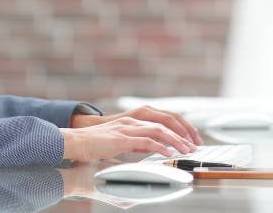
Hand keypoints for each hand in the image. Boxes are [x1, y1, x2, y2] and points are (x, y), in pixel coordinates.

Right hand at [71, 105, 202, 144]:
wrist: (77, 141)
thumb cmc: (96, 143)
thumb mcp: (122, 141)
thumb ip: (137, 142)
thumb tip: (152, 148)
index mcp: (134, 118)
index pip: (164, 118)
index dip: (180, 127)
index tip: (191, 138)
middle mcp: (133, 119)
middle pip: (166, 121)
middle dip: (184, 133)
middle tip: (195, 145)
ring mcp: (128, 127)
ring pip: (159, 130)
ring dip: (176, 141)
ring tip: (186, 150)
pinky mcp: (122, 138)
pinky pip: (146, 141)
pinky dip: (160, 147)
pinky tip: (168, 153)